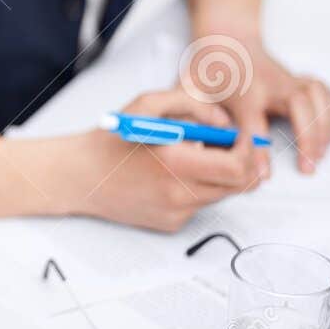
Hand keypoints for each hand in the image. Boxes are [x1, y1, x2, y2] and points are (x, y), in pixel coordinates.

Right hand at [66, 87, 267, 231]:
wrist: (79, 177)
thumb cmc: (111, 140)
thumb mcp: (146, 105)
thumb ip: (191, 104)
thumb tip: (223, 122)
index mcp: (175, 163)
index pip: (237, 167)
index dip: (249, 151)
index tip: (243, 138)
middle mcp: (179, 193)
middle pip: (239, 186)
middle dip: (245, 164)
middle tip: (235, 147)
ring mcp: (176, 213)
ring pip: (221, 195)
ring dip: (220, 175)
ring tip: (193, 156)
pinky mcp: (171, 224)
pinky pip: (200, 205)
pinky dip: (197, 188)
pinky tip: (170, 176)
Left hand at [179, 34, 329, 173]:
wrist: (225, 38)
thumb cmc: (208, 68)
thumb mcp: (190, 91)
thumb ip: (194, 117)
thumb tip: (202, 143)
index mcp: (243, 89)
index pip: (254, 125)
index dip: (259, 152)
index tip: (263, 175)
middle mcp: (270, 82)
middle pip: (299, 108)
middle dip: (307, 138)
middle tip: (307, 168)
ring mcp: (287, 79)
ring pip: (317, 100)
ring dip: (324, 128)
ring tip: (319, 155)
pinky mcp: (298, 79)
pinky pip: (324, 94)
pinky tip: (327, 134)